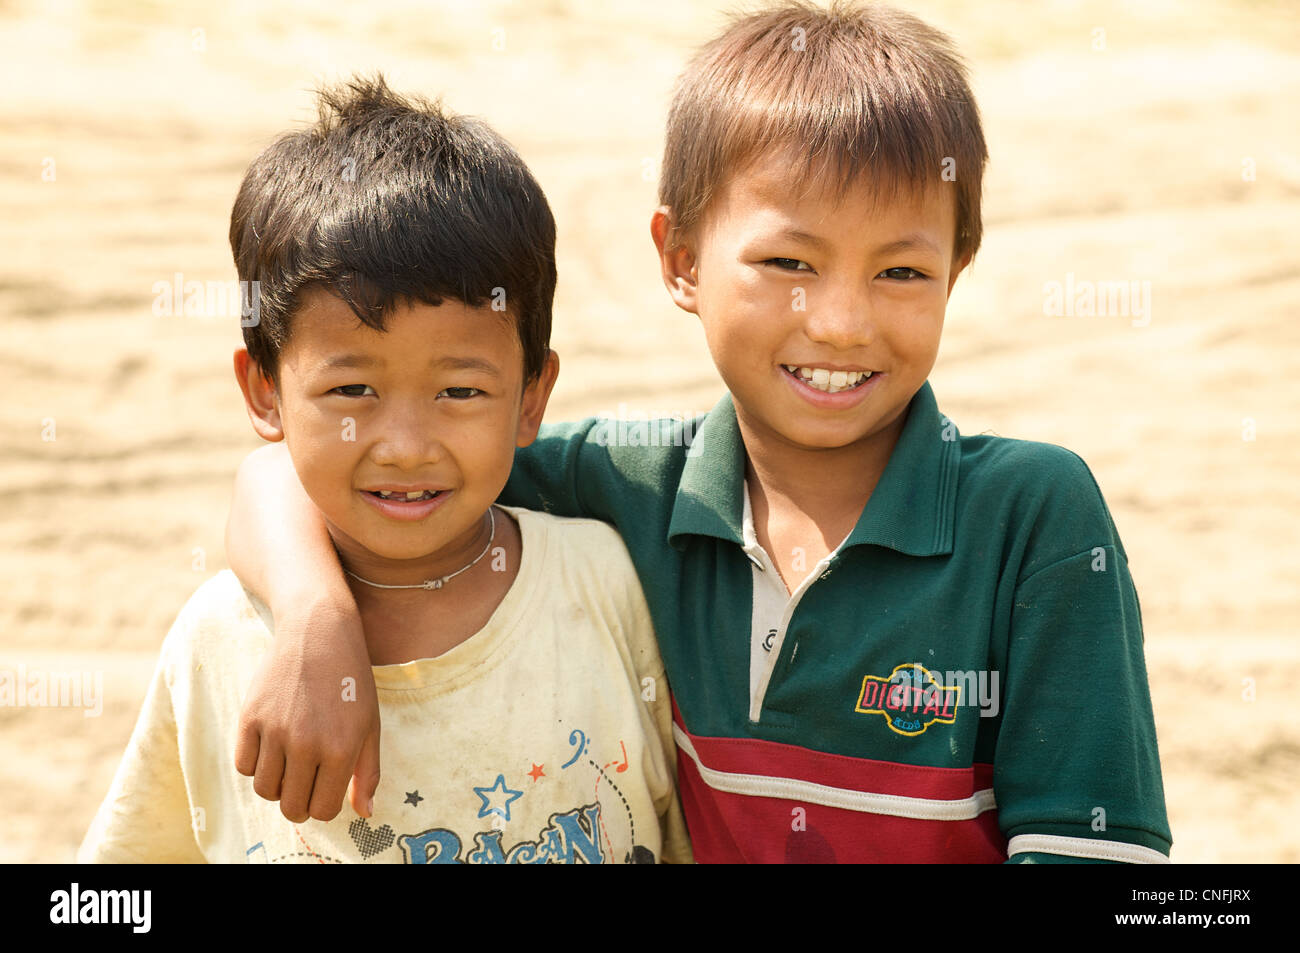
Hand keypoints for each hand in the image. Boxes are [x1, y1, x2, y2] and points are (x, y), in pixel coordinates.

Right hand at [235, 601, 379, 821]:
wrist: (319, 632)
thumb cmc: (351, 681)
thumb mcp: (370, 725)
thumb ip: (367, 773)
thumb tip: (366, 813)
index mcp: (341, 749)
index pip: (323, 809)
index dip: (324, 805)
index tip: (325, 790)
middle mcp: (306, 744)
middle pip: (291, 807)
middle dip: (299, 803)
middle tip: (305, 784)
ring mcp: (275, 730)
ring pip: (264, 790)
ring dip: (276, 785)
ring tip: (290, 764)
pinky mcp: (250, 717)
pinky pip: (243, 765)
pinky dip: (255, 764)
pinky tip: (271, 747)